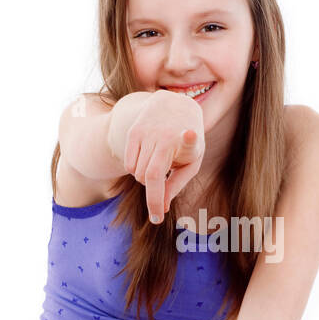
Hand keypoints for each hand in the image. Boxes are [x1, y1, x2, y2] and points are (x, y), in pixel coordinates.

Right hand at [109, 89, 205, 222]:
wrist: (174, 106)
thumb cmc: (186, 143)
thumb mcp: (189, 163)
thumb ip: (176, 186)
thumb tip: (162, 208)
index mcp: (188, 144)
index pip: (188, 142)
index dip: (188, 140)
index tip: (189, 135)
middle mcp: (167, 136)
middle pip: (151, 177)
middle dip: (153, 198)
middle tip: (157, 213)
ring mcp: (148, 133)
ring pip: (138, 174)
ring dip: (146, 180)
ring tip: (157, 167)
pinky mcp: (134, 132)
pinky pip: (129, 166)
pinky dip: (136, 171)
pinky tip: (147, 160)